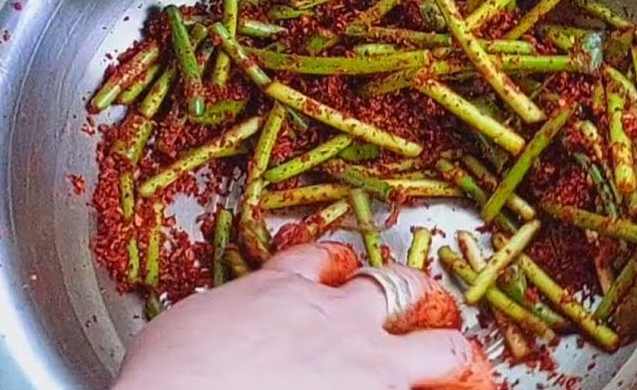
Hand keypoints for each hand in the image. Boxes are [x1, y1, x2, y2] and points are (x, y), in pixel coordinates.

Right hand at [115, 243, 493, 389]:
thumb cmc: (165, 379)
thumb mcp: (185, 328)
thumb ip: (226, 321)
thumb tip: (220, 334)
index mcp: (281, 291)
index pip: (323, 259)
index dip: (339, 265)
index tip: (343, 271)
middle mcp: (336, 319)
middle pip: (397, 286)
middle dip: (417, 294)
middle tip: (425, 303)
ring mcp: (368, 367)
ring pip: (441, 348)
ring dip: (458, 354)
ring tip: (471, 364)